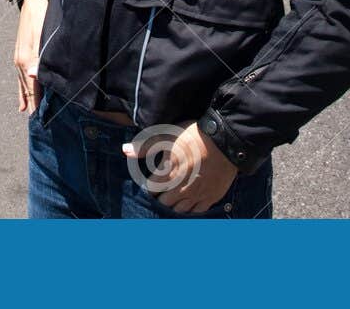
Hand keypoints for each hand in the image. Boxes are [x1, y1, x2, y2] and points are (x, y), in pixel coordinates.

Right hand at [13, 0, 47, 113]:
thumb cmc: (42, 15)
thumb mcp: (42, 34)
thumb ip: (39, 56)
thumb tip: (33, 76)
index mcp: (26, 59)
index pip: (33, 88)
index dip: (38, 103)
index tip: (41, 120)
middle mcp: (21, 62)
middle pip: (27, 89)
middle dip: (33, 105)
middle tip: (38, 124)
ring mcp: (19, 58)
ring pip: (23, 85)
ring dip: (28, 99)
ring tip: (30, 115)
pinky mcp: (21, 54)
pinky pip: (21, 77)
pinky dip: (22, 91)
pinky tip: (22, 101)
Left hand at [122, 122, 238, 213]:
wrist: (225, 141)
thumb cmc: (194, 136)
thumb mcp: (167, 136)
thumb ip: (145, 146)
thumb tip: (125, 150)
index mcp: (169, 175)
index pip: (151, 191)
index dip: (149, 188)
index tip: (151, 184)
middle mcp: (181, 189)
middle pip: (164, 204)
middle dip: (160, 199)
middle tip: (161, 193)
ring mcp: (197, 195)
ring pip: (179, 211)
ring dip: (173, 207)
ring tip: (172, 200)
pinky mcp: (211, 197)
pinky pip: (196, 212)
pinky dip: (190, 210)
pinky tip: (188, 205)